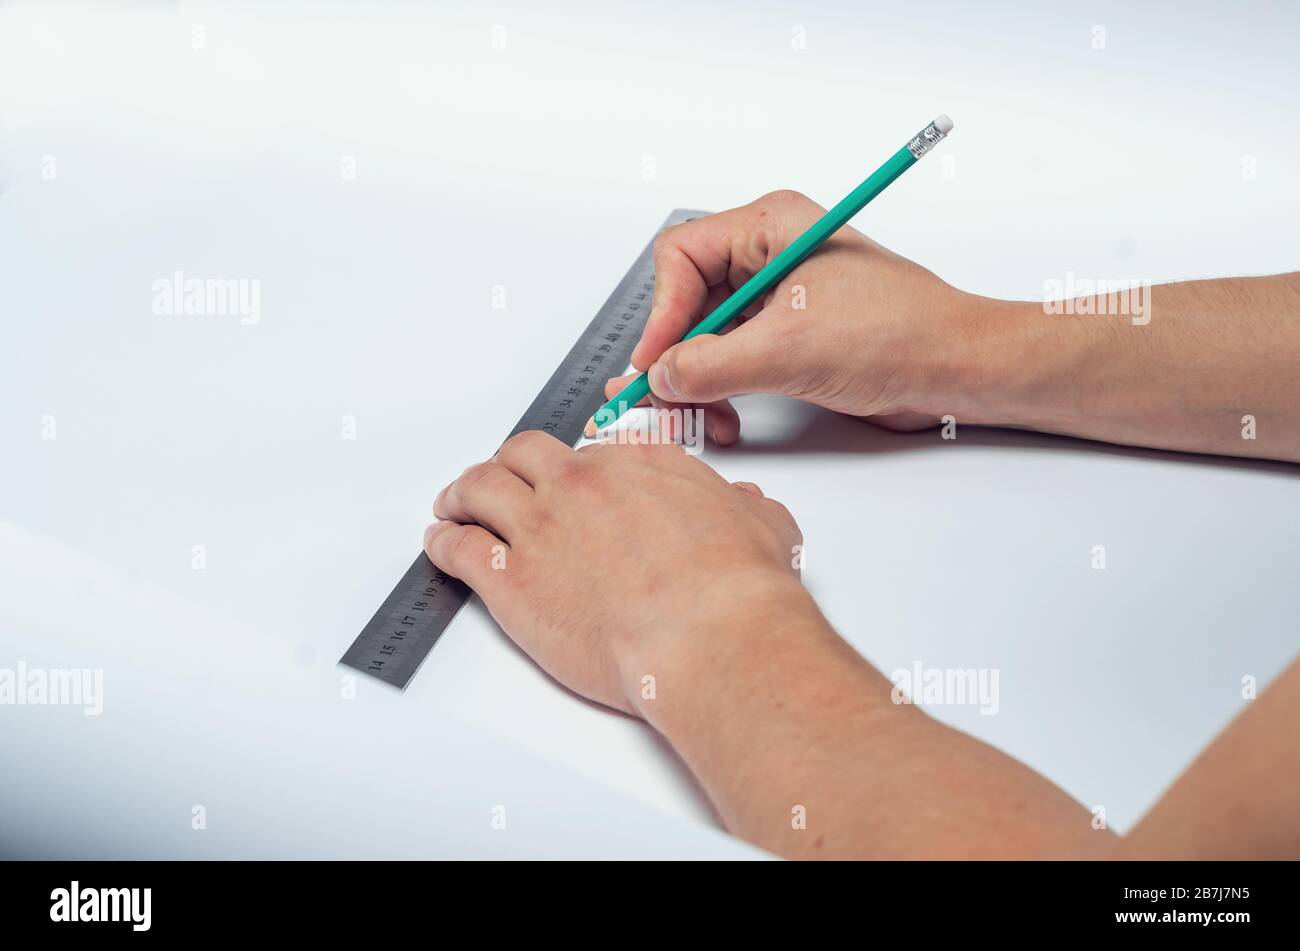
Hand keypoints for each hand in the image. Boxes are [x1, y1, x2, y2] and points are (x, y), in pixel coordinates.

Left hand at [423, 431, 807, 714]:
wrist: (711, 633)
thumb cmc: (738, 587)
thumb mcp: (762, 525)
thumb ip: (743, 508)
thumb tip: (747, 506)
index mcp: (637, 465)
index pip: (591, 450)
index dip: (574, 467)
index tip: (569, 480)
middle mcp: (581, 485)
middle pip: (524, 455)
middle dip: (508, 466)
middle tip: (500, 481)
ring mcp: (541, 528)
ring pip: (479, 488)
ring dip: (461, 494)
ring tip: (452, 505)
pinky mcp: (511, 580)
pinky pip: (458, 548)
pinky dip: (442, 543)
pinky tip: (438, 546)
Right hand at [607, 189, 982, 442]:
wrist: (956, 370)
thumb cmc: (899, 335)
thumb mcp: (789, 350)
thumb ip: (711, 365)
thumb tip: (659, 378)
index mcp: (770, 227)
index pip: (681, 256)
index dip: (662, 311)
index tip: (656, 361)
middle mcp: (769, 256)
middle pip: (687, 300)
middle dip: (675, 354)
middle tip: (660, 398)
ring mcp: (778, 298)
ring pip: (705, 336)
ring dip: (697, 381)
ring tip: (704, 418)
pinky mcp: (788, 336)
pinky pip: (731, 360)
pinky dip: (721, 391)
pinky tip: (726, 418)